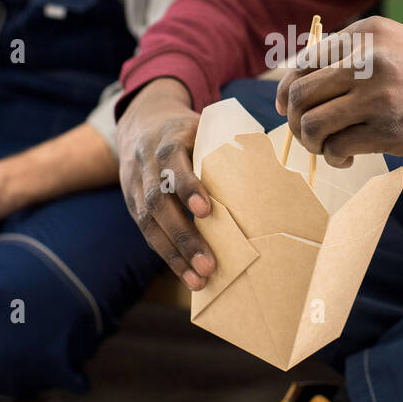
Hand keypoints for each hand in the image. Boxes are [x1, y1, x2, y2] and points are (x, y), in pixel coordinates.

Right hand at [116, 78, 216, 290]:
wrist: (141, 121)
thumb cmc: (187, 130)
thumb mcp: (203, 127)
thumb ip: (224, 146)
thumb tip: (270, 172)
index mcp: (167, 139)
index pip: (173, 162)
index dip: (188, 186)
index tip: (207, 210)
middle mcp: (146, 163)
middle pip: (159, 201)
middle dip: (184, 236)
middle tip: (208, 265)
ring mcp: (135, 185)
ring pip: (148, 222)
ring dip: (174, 254)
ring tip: (197, 280)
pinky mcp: (132, 203)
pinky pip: (146, 232)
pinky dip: (168, 254)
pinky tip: (186, 274)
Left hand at [274, 17, 402, 164]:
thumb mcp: (399, 46)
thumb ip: (358, 57)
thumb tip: (306, 88)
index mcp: (367, 32)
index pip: (303, 62)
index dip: (290, 90)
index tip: (292, 108)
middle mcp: (366, 58)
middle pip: (298, 94)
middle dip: (294, 120)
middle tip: (309, 135)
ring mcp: (376, 94)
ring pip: (309, 123)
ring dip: (310, 143)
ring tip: (328, 148)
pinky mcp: (387, 129)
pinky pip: (336, 147)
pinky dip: (334, 157)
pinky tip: (348, 158)